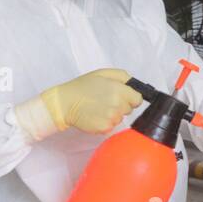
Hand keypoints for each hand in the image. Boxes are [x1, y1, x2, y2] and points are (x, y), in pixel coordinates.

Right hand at [15, 68, 142, 139]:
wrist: (65, 102)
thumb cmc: (83, 87)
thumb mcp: (104, 73)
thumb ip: (124, 77)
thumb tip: (135, 85)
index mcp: (119, 90)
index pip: (138, 99)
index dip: (131, 98)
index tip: (123, 97)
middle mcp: (118, 104)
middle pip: (129, 109)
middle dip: (121, 105)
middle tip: (105, 100)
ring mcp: (112, 118)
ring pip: (120, 118)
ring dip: (113, 114)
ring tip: (98, 107)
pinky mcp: (105, 128)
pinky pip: (112, 126)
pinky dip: (105, 122)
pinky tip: (95, 116)